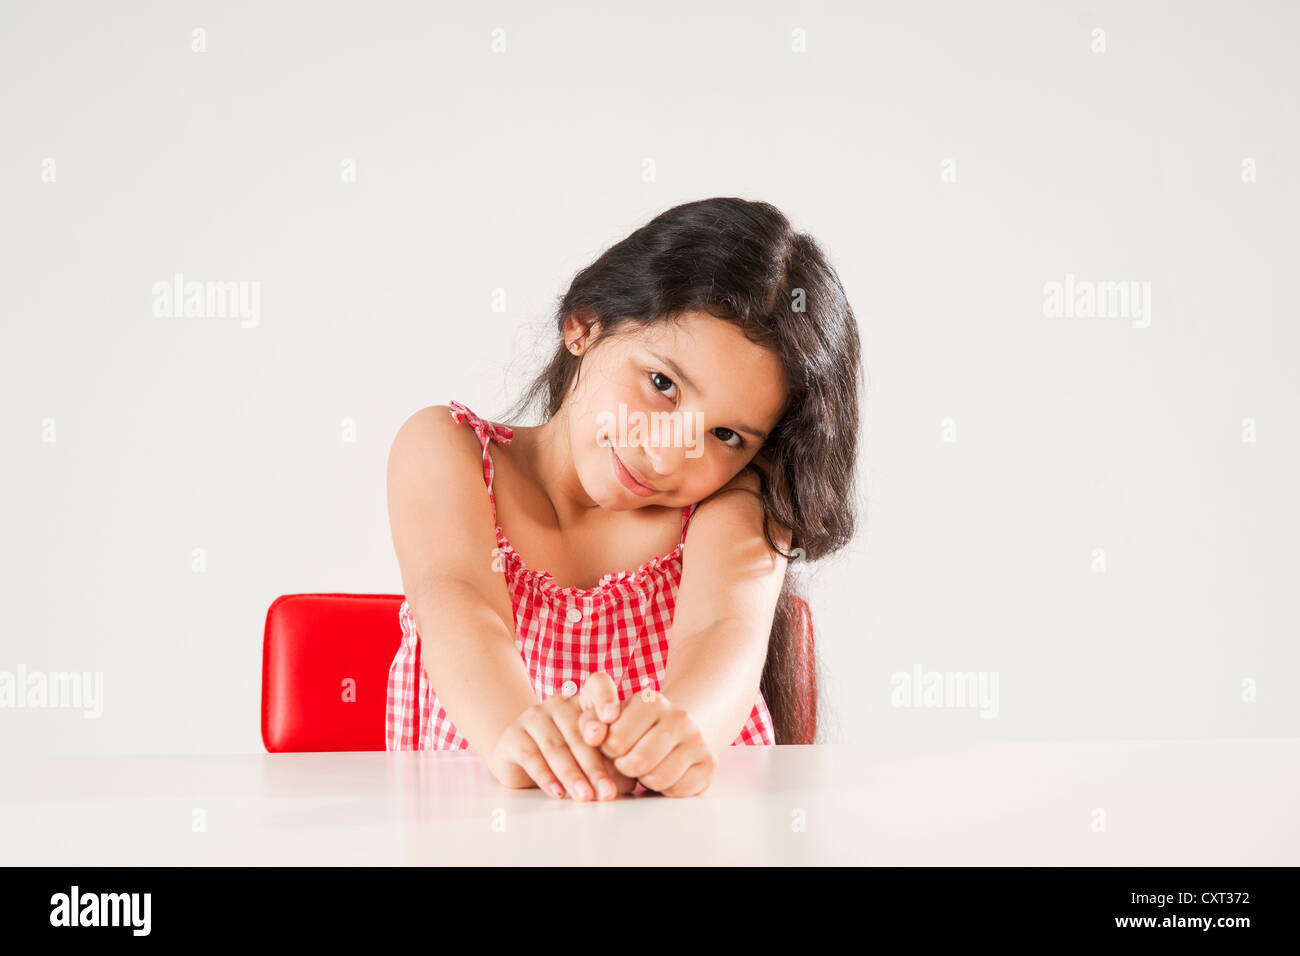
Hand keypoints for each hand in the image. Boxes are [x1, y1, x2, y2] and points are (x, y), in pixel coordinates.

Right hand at [487, 672, 635, 800]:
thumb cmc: (570, 756)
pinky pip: (531, 757)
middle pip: (578, 733)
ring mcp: (534, 717)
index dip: (605, 699)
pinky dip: (546, 777)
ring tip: (585, 796)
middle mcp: (559, 704)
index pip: (597, 687)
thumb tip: (628, 780)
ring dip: (572, 775)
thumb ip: (612, 763)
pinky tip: (558, 793)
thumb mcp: (594, 757)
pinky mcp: (513, 736)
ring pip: (555, 747)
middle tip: (607, 791)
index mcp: (584, 701)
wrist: (520, 756)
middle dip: (595, 766)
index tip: (612, 718)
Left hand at [591, 687, 717, 797]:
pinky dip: (665, 789)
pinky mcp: (709, 764)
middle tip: (628, 760)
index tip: (614, 745)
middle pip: (638, 762)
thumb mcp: (607, 715)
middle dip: (626, 768)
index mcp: (650, 700)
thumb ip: (589, 721)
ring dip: (645, 779)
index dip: (609, 751)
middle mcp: (679, 716)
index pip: (616, 741)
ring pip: (658, 779)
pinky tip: (664, 773)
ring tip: (646, 766)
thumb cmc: (632, 726)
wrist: (674, 728)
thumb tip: (592, 735)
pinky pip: (678, 791)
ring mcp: (698, 740)